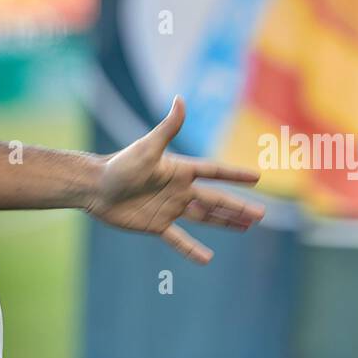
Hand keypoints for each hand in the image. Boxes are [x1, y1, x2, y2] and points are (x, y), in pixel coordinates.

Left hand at [86, 96, 263, 263]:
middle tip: (262, 214)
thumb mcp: (148, 147)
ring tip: (247, 227)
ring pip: (205, 217)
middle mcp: (179, 189)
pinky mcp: (156, 225)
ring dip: (225, 223)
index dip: (235, 175)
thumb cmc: (120, 164)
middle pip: (215, 199)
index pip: (214, 172)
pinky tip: (207, 258)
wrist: (95, 187)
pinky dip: (192, 250)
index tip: (258, 177)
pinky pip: (179, 240)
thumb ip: (168, 128)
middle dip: (239, 207)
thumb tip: (180, 99)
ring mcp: (169, 208)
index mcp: (180, 170)